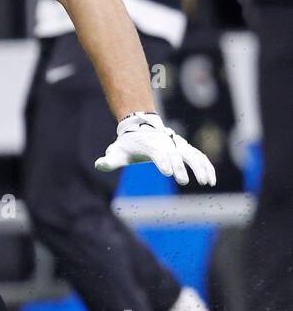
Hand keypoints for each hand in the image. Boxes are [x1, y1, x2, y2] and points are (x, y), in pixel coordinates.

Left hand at [95, 112, 215, 186]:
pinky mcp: (185, 149)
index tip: (168, 172)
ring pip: (192, 154)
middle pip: (176, 154)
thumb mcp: (116, 151)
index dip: (163, 162)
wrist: (140, 127)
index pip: (157, 153)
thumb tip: (98, 164)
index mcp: (150, 145)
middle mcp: (166, 144)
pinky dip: (207, 166)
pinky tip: (211, 180)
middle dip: (181, 167)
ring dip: (200, 167)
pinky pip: (199, 156)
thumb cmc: (128, 144)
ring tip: (205, 183)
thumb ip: (109, 160)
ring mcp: (177, 145)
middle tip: (183, 182)